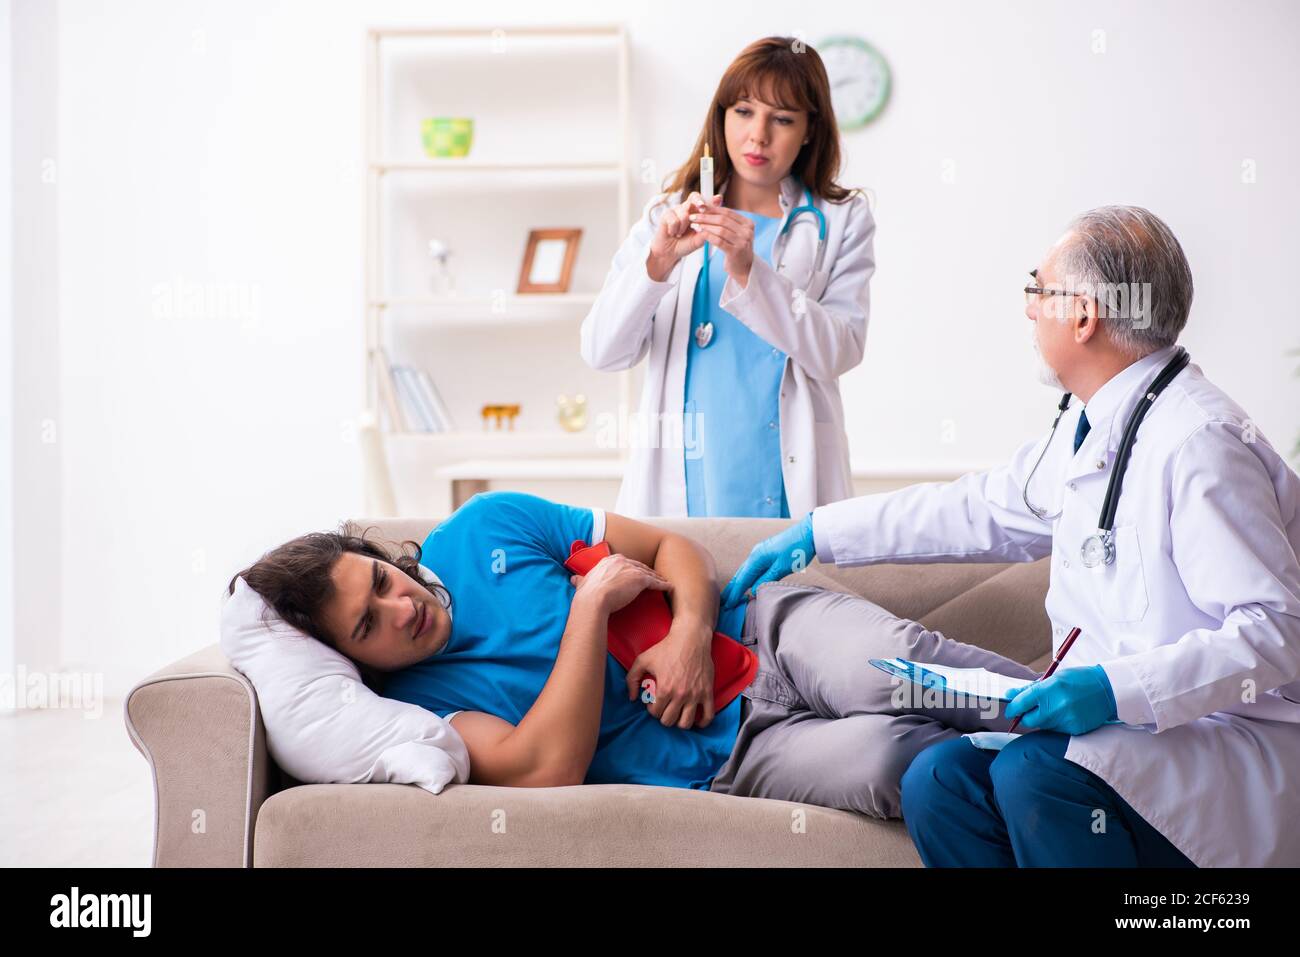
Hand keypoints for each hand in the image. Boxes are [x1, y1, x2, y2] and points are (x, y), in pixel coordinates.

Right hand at [570, 553, 670, 615]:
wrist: (593, 601)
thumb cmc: (588, 595)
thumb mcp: (582, 583)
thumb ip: (580, 580)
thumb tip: (573, 579)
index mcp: (609, 560)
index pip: (625, 563)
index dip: (632, 569)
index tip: (635, 573)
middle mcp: (622, 561)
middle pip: (639, 566)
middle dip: (646, 571)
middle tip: (653, 577)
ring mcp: (632, 569)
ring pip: (648, 573)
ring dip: (657, 578)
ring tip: (663, 582)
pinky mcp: (641, 580)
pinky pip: (655, 582)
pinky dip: (663, 585)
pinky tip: (668, 587)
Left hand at [625, 619, 715, 728]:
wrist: (691, 638)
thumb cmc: (666, 648)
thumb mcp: (643, 660)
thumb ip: (631, 679)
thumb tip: (632, 698)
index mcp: (664, 689)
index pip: (655, 713)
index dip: (652, 709)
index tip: (653, 702)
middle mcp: (680, 695)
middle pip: (669, 721)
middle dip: (663, 716)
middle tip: (664, 707)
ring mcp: (695, 695)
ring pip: (686, 723)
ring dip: (679, 722)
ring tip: (678, 713)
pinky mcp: (707, 692)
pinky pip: (708, 716)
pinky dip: (702, 723)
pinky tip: (696, 720)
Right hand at [647, 191, 722, 275]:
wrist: (671, 252)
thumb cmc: (686, 244)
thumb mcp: (700, 238)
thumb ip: (707, 229)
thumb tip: (715, 222)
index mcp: (697, 212)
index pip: (705, 201)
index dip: (711, 200)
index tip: (718, 200)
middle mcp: (688, 208)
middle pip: (694, 196)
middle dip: (699, 201)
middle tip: (702, 208)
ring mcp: (677, 209)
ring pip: (684, 212)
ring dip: (684, 227)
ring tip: (680, 234)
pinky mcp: (666, 214)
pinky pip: (674, 220)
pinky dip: (675, 229)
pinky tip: (673, 233)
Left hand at [687, 204, 754, 286]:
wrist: (743, 269)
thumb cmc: (736, 249)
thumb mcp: (735, 233)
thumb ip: (727, 221)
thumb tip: (711, 204)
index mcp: (748, 224)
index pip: (727, 212)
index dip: (712, 209)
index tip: (700, 208)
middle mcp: (747, 231)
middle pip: (723, 220)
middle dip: (706, 217)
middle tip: (693, 216)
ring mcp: (743, 242)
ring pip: (720, 229)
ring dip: (705, 226)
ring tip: (694, 225)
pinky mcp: (735, 252)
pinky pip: (718, 241)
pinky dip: (707, 236)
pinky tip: (699, 233)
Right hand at [719, 513, 814, 609]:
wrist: (807, 533)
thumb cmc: (796, 550)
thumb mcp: (781, 568)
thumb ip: (766, 580)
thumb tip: (752, 591)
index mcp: (756, 558)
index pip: (742, 579)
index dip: (735, 593)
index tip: (728, 604)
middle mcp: (755, 554)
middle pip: (740, 574)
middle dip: (732, 588)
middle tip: (723, 601)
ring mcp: (759, 552)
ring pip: (745, 570)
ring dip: (738, 582)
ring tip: (731, 593)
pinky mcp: (765, 552)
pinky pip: (751, 567)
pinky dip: (746, 576)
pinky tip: (746, 581)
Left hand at [1003, 665, 1117, 734]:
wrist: (1108, 689)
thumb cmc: (1079, 680)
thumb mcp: (1054, 678)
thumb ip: (1030, 688)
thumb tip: (1010, 694)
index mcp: (1048, 689)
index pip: (1020, 703)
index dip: (1012, 708)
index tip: (1010, 710)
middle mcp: (1056, 706)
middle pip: (1028, 720)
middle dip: (1026, 716)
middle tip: (1031, 710)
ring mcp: (1066, 720)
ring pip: (1042, 726)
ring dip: (1042, 719)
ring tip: (1054, 707)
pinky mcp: (1074, 729)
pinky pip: (1056, 730)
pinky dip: (1056, 724)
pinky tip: (1065, 713)